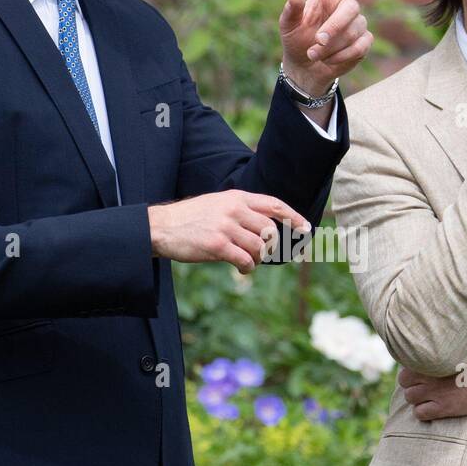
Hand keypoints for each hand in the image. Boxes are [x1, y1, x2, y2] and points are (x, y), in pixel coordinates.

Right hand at [148, 190, 310, 273]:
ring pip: (259, 248)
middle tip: (262, 255)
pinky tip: (241, 268)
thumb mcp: (217, 204)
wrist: (161, 227)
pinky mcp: (217, 245)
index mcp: (236, 197)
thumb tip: (266, 229)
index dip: (293, 216)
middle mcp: (233, 210)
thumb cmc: (191, 218)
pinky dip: (247, 267)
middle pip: (270, 231)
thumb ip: (240, 211)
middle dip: (270, 247)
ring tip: (247, 262)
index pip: (273, 205)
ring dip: (257, 259)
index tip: (306, 228)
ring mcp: (226, 227)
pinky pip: (245, 260)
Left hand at [278, 0, 378, 94]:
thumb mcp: (288, 25)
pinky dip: (341, 57)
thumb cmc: (296, 39)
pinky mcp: (364, 42)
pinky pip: (358, 47)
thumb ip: (291, 10)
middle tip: (317, 42)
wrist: (305, 67)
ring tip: (314, 54)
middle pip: (351, 9)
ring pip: (352, 32)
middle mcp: (346, 6)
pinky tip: (328, 60)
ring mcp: (358, 24)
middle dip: (334, 27)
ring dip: (330, 47)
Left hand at [398, 332, 466, 419]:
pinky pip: (421, 414)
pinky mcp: (446, 408)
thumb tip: (451, 324)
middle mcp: (429, 374)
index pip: (407, 360)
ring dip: (417, 397)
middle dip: (411, 381)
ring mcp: (436, 392)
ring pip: (410, 398)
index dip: (413, 364)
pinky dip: (423, 411)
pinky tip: (434, 407)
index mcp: (433, 354)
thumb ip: (454, 334)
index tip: (422, 365)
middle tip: (424, 381)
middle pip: (404, 380)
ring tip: (429, 395)